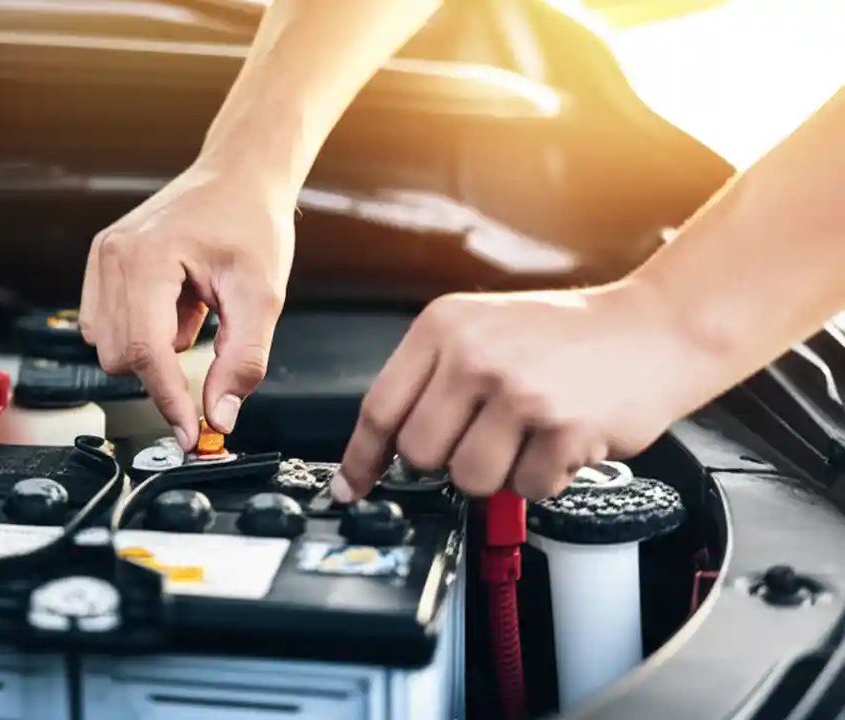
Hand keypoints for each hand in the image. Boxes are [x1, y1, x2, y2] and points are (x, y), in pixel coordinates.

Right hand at [79, 162, 296, 449]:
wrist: (239, 177)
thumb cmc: (250, 222)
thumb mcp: (262, 296)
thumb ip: (242, 361)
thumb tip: (220, 415)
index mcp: (147, 256)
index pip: (147, 352)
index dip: (170, 403)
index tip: (191, 436)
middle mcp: (113, 255)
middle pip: (124, 357)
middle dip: (166, 370)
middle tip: (210, 341)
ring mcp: (102, 258)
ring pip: (111, 347)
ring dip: (154, 348)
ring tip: (193, 309)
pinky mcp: (102, 265)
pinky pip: (109, 327)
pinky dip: (144, 331)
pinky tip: (176, 305)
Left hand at [332, 282, 716, 500]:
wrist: (656, 328)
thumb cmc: (566, 336)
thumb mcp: (483, 329)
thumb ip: (432, 380)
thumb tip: (383, 450)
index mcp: (443, 326)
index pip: (380, 408)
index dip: (362, 459)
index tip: (351, 488)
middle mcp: (475, 354)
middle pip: (420, 454)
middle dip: (447, 462)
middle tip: (482, 440)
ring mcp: (519, 391)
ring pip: (470, 479)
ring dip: (499, 473)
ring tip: (527, 436)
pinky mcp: (562, 428)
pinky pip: (527, 489)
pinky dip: (545, 477)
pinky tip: (561, 440)